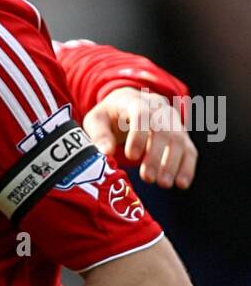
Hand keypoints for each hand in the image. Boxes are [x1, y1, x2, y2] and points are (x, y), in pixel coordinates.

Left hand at [82, 86, 196, 188]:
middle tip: (147, 178)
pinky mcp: (181, 135)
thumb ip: (99, 134)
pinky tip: (182, 184)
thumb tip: (106, 152)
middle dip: (156, 155)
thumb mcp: (96, 120)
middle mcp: (159, 109)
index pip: (142, 115)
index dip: (138, 136)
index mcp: (135, 101)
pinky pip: (189, 150)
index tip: (131, 156)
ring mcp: (173, 121)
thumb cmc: (109, 116)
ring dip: (172, 164)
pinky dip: (187, 167)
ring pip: (179, 140)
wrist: (126, 106)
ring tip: (163, 184)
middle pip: (163, 130)